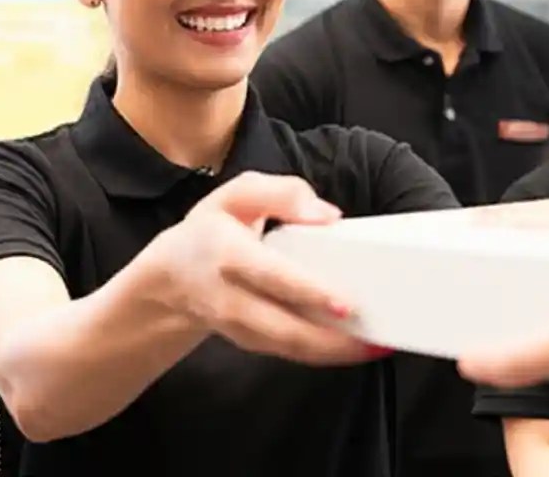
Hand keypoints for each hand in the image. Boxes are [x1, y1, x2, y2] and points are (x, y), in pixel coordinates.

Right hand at [145, 172, 382, 364]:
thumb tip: (328, 215)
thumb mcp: (237, 196)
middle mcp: (232, 298)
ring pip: (291, 348)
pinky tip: (356, 348)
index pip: (272, 277)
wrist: (171, 278)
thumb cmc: (212, 232)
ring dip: (336, 353)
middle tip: (377, 338)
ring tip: (377, 346)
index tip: (346, 304)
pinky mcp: (251, 343)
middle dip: (333, 340)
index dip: (310, 292)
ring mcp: (240, 327)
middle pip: (285, 328)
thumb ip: (282, 194)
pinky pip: (291, 352)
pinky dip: (325, 354)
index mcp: (229, 254)